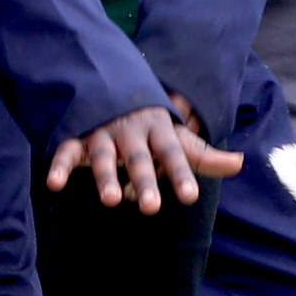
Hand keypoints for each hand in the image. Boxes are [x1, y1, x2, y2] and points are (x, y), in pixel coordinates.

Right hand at [45, 104, 243, 214]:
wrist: (111, 86)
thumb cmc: (152, 125)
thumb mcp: (179, 138)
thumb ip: (205, 156)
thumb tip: (240, 163)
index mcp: (159, 130)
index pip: (173, 154)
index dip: (181, 174)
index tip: (190, 197)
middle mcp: (132, 132)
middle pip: (139, 159)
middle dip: (143, 182)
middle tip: (151, 208)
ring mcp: (103, 133)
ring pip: (104, 156)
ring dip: (105, 177)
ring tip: (109, 201)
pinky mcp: (77, 137)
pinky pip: (67, 151)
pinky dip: (60, 166)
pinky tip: (54, 184)